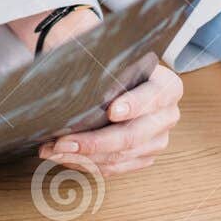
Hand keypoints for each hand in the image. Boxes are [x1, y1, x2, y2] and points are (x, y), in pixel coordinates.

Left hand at [13, 6, 183, 175]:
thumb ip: (101, 55)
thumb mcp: (111, 52)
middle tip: (63, 142)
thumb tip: (73, 52)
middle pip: (133, 135)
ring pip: (120, 157)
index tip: (111, 110)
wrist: (113, 77)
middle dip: (94, 142)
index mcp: (168, 86)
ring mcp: (157, 141)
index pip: (153, 96)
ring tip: (52, 150)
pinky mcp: (142, 158)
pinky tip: (62, 156)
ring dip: (82, 156)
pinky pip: (114, 168)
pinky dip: (85, 164)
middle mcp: (167, 116)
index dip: (133, 105)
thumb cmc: (110, 63)